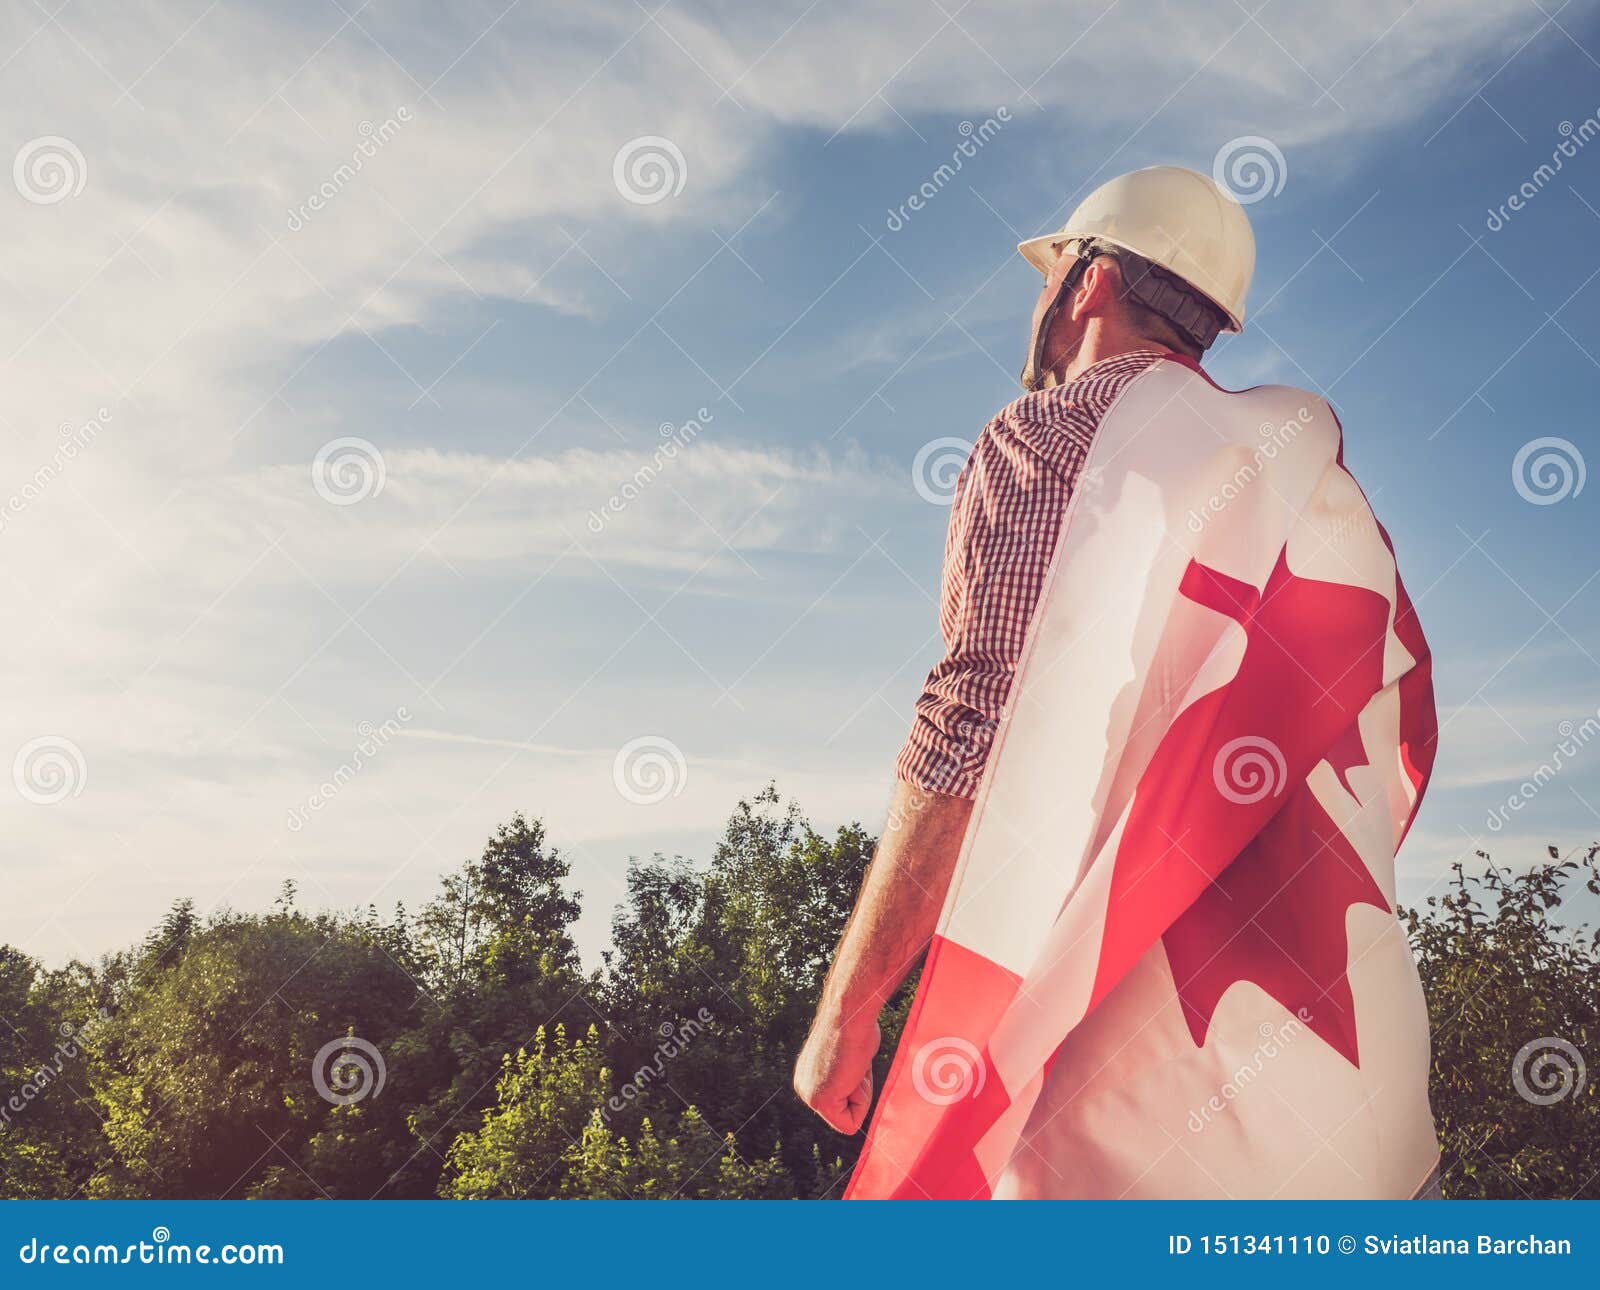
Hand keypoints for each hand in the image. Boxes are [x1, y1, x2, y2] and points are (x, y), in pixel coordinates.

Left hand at [793, 1007, 880, 1133]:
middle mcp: (803, 1089)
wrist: (850, 1011)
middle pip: (844, 1114)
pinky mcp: (820, 1101)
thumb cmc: (855, 1025)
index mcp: (808, 1078)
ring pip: (849, 1120)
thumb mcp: (849, 1057)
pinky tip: (853, 1072)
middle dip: (860, 1092)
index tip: (853, 1060)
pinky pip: (850, 1124)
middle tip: (854, 1061)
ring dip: (861, 1094)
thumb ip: (847, 1075)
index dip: (858, 1087)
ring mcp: (809, 1096)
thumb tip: (858, 1078)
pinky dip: (862, 1101)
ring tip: (854, 1064)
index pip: (840, 1105)